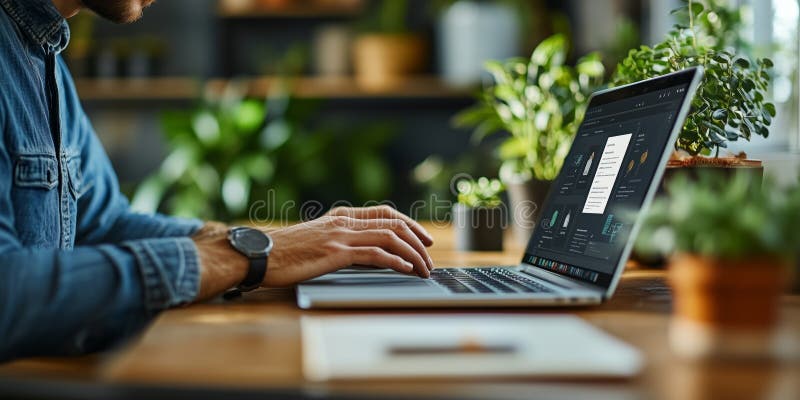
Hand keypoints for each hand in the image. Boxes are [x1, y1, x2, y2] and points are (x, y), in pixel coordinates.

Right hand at [263, 205, 433, 286]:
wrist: (259, 255)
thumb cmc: (284, 253)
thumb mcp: (316, 241)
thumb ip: (340, 241)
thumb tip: (366, 254)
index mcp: (340, 216)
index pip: (384, 212)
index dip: (409, 224)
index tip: (423, 238)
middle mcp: (343, 221)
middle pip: (393, 224)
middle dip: (417, 241)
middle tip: (429, 257)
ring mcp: (340, 235)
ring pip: (390, 237)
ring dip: (412, 254)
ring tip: (423, 269)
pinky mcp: (336, 252)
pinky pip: (375, 254)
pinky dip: (396, 261)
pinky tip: (406, 270)